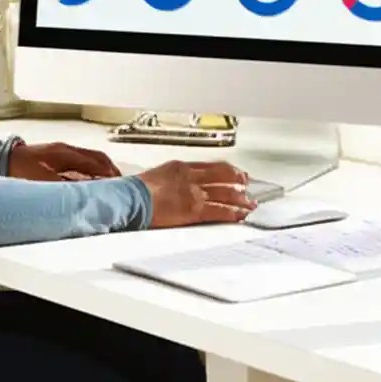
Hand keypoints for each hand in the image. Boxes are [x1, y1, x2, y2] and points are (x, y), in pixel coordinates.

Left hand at [7, 142, 120, 181]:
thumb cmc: (17, 167)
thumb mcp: (40, 179)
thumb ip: (62, 187)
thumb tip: (80, 194)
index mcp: (65, 153)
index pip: (96, 162)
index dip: (110, 174)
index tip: (120, 184)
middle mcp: (66, 151)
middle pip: (98, 158)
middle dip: (111, 171)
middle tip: (122, 184)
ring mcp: (62, 153)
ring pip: (90, 161)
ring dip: (102, 172)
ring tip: (111, 185)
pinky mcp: (56, 160)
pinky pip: (81, 165)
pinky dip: (91, 173)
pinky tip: (91, 184)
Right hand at [135, 160, 255, 227]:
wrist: (130, 199)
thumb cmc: (136, 190)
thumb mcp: (157, 175)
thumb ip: (173, 178)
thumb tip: (179, 184)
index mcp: (182, 166)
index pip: (211, 166)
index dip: (227, 170)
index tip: (235, 173)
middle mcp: (191, 177)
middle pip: (223, 176)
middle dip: (238, 181)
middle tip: (247, 185)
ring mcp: (194, 193)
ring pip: (226, 194)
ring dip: (241, 199)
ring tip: (250, 203)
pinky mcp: (194, 210)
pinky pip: (220, 211)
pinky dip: (234, 213)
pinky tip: (241, 215)